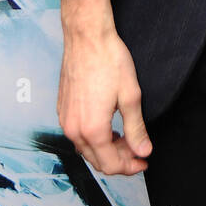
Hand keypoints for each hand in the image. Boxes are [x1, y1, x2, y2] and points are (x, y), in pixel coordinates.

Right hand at [57, 23, 150, 176]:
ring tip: (126, 139)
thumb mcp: (131, 96)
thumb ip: (136, 129)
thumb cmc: (109, 61)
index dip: (130, 167)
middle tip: (138, 151)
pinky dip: (94, 139)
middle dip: (119, 160)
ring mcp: (65, 120)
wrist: (87, 38)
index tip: (143, 161)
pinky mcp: (62, 110)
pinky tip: (109, 128)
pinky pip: (78, 135)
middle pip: (96, 161)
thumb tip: (143, 151)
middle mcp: (74, 129)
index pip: (110, 165)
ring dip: (106, 150)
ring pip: (86, 150)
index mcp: (92, 129)